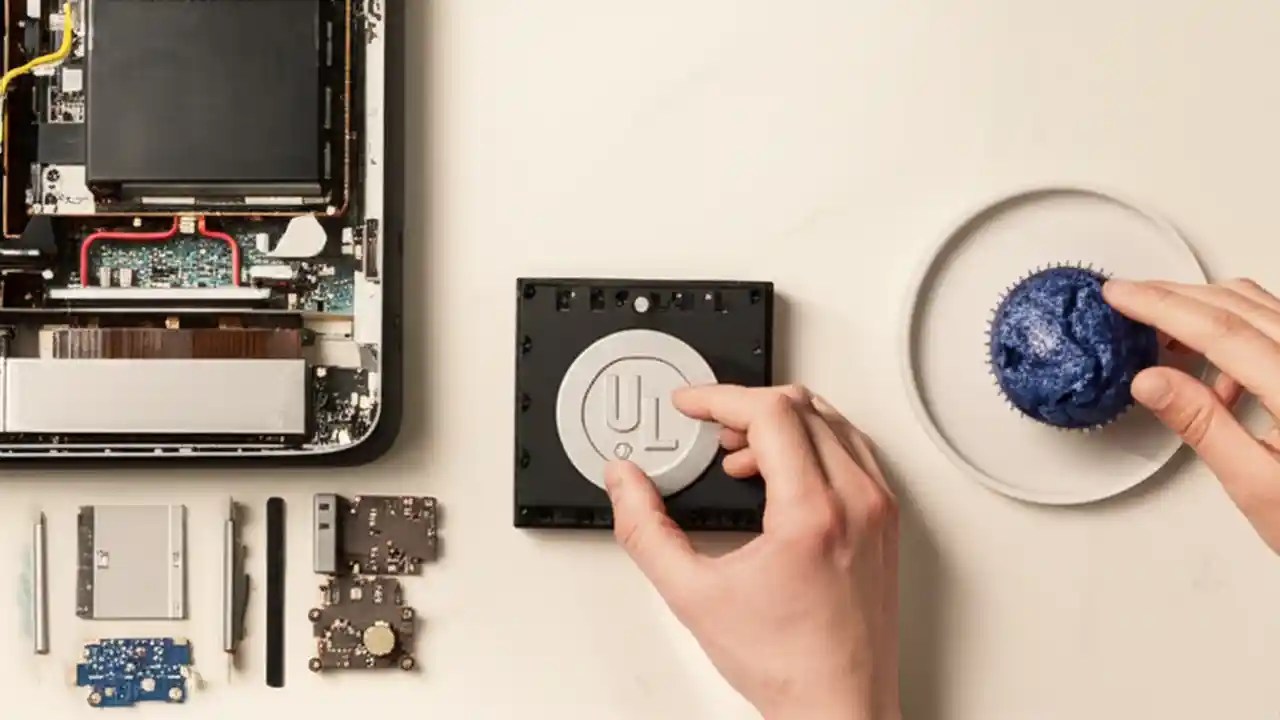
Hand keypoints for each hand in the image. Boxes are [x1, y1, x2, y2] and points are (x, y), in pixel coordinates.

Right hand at [604, 385, 900, 719]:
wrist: (838, 705)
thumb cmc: (786, 663)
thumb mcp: (692, 594)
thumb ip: (644, 529)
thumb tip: (624, 482)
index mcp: (813, 513)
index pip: (770, 413)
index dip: (719, 398)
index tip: (690, 405)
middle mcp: (857, 501)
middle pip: (801, 406)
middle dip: (744, 407)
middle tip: (708, 431)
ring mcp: (878, 508)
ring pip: (831, 421)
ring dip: (780, 423)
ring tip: (739, 458)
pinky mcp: (884, 519)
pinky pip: (852, 450)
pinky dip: (811, 444)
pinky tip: (779, 474)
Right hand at [1104, 278, 1279, 552]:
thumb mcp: (1257, 486)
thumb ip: (1203, 426)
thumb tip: (1151, 380)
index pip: (1220, 329)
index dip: (1162, 306)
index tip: (1120, 295)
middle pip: (1238, 304)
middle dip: (1175, 296)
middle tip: (1127, 300)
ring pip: (1259, 305)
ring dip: (1203, 308)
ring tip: (1159, 333)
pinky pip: (1275, 324)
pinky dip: (1233, 328)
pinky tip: (1214, 371)